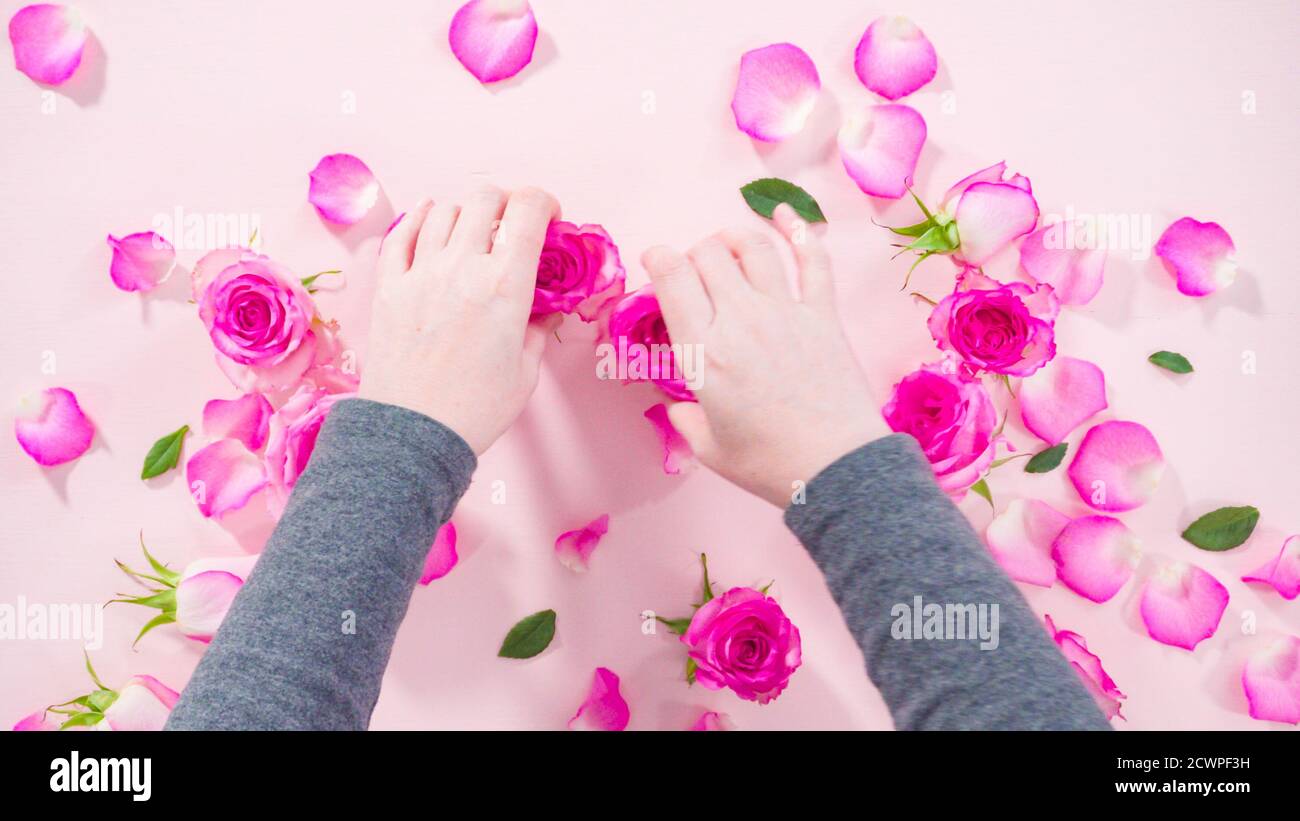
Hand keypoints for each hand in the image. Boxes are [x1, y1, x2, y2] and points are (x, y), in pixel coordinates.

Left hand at [359, 186, 560, 454]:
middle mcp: (463, 268)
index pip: (528, 210)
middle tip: (512, 220)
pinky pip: (401, 233)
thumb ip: (537, 331)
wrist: (413, 434)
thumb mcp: (524, 372)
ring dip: (466, 211)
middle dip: (506, 201)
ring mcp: (421, 274)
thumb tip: (546, 311)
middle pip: (485, 197)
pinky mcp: (389, 287)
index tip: (549, 217)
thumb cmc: (475, 410)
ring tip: (473, 228)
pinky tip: (428, 213)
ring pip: (444, 210)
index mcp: (506, 286)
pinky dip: (418, 216)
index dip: (544, 202)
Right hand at [642, 204, 888, 506]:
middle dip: (693, 253)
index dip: (658, 259)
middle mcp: (741, 320)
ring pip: (753, 248)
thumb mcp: (709, 448)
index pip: (672, 277)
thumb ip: (686, 419)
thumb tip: (680, 406)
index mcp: (703, 352)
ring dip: (734, 238)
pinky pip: (813, 260)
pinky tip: (786, 214)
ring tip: (727, 246)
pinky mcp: (823, 315)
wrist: (837, 469)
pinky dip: (799, 230)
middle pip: (709, 254)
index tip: (657, 264)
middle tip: (694, 272)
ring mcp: (786, 312)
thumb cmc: (770, 465)